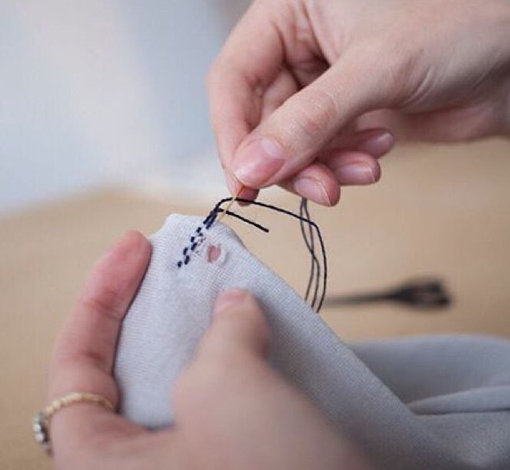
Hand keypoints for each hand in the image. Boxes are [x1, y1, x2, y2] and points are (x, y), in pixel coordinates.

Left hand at [48, 232, 366, 469]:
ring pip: (177, 373)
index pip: (75, 365)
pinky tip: (250, 320)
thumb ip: (223, 332)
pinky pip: (217, 388)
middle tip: (165, 258)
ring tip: (209, 278)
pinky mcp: (231, 453)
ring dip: (194, 323)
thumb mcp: (228, 390)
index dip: (98, 296)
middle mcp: (139, 463)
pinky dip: (230, 347)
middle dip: (144, 304)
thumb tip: (236, 305)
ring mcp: (189, 457)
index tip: (132, 245)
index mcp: (105, 465)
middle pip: (123, 364)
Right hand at [207, 0, 509, 205]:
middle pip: (257, 121)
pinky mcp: (332, 114)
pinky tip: (375, 157)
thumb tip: (249, 168)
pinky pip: (314, 153)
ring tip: (363, 171)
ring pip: (285, 144)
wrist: (506, 67)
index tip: (246, 183)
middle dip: (290, 161)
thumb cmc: (451, 38)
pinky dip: (339, 164)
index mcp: (285, 11)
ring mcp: (311, 83)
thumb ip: (309, 122)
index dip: (232, 135)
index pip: (231, 80)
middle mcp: (290, 46)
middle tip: (322, 189)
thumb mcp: (375, 72)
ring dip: (320, 167)